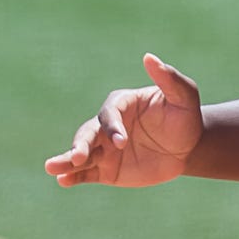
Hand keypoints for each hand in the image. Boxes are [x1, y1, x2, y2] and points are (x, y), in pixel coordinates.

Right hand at [46, 55, 203, 187]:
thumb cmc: (185, 117)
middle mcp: (108, 125)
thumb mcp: (184, 97)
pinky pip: (87, 173)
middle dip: (81, 145)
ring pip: (82, 153)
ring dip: (66, 160)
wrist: (187, 147)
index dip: (112, 127)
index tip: (121, 142)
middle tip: (78, 157)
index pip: (110, 114)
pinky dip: (73, 176)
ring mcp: (105, 148)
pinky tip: (62, 181)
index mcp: (121, 104)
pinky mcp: (106, 169)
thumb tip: (149, 57)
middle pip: (88, 133)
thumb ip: (169, 79)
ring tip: (51, 168)